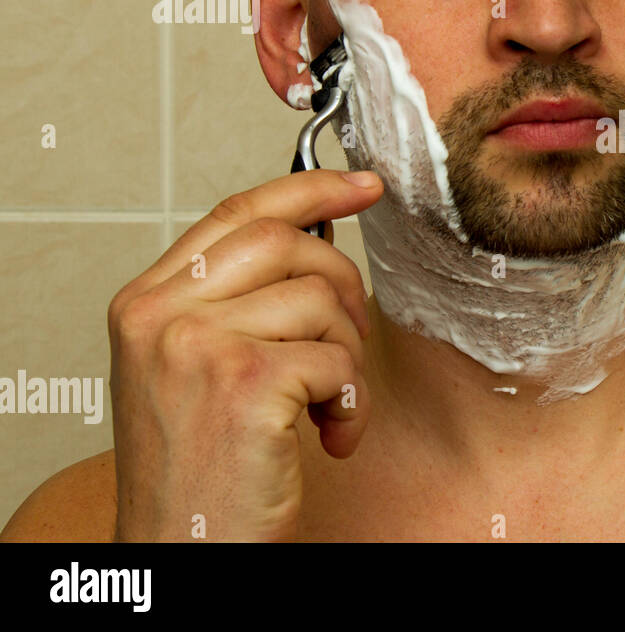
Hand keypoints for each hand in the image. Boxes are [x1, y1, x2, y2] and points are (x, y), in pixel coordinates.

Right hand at [107, 169, 383, 540]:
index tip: (364, 185)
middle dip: (343, 287)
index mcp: (145, 304)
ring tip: (324, 411)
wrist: (182, 554)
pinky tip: (328, 438)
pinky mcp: (246, 382)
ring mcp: (198, 346)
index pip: (236, 214)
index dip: (308, 189)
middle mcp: (160, 316)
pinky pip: (337, 359)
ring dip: (347, 362)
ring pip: (322, 301)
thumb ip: (235, 302)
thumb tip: (317, 236)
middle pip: (288, 243)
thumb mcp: (194, 369)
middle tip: (345, 347)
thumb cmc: (200, 469)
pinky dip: (351, 402)